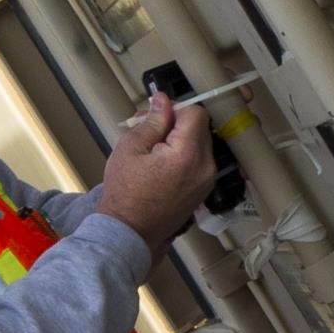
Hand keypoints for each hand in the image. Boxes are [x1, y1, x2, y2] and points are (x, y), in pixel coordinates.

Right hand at [95, 93, 215, 256]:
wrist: (131, 231)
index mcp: (187, 154)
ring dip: (180, 139)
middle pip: (200, 127)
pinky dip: (184, 155)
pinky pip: (199, 161)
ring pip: (200, 143)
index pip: (196, 113)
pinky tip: (162, 163)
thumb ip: (152, 121)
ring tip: (152, 148)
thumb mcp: (131, 147)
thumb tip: (162, 100)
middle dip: (176, 123)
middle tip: (149, 129)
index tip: (156, 115)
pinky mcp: (204, 189)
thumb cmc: (126, 193)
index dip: (175, 109)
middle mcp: (205, 167)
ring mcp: (207, 180)